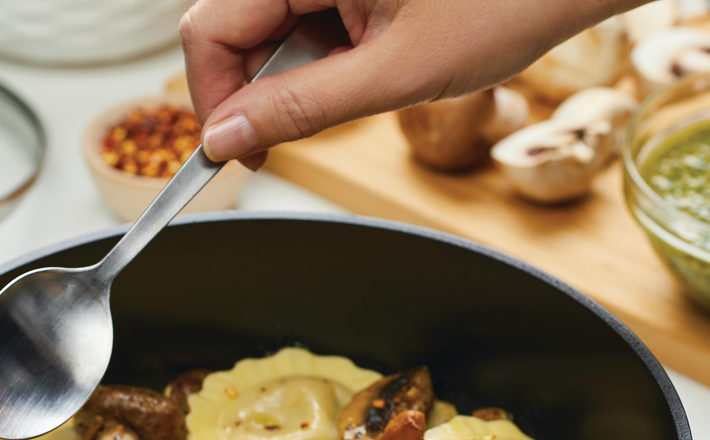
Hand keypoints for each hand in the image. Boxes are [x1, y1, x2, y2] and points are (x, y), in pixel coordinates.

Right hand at [179, 0, 630, 168]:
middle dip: (250, 94)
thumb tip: (226, 139)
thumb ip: (301, 108)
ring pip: (265, 29)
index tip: (235, 154)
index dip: (214, 101)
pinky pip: (303, 19)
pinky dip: (318, 60)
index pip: (209, 29)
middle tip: (282, 145)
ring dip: (288, 80)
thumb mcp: (393, 74)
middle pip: (230, 27)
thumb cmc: (501, 5)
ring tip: (355, 91)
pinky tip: (363, 67)